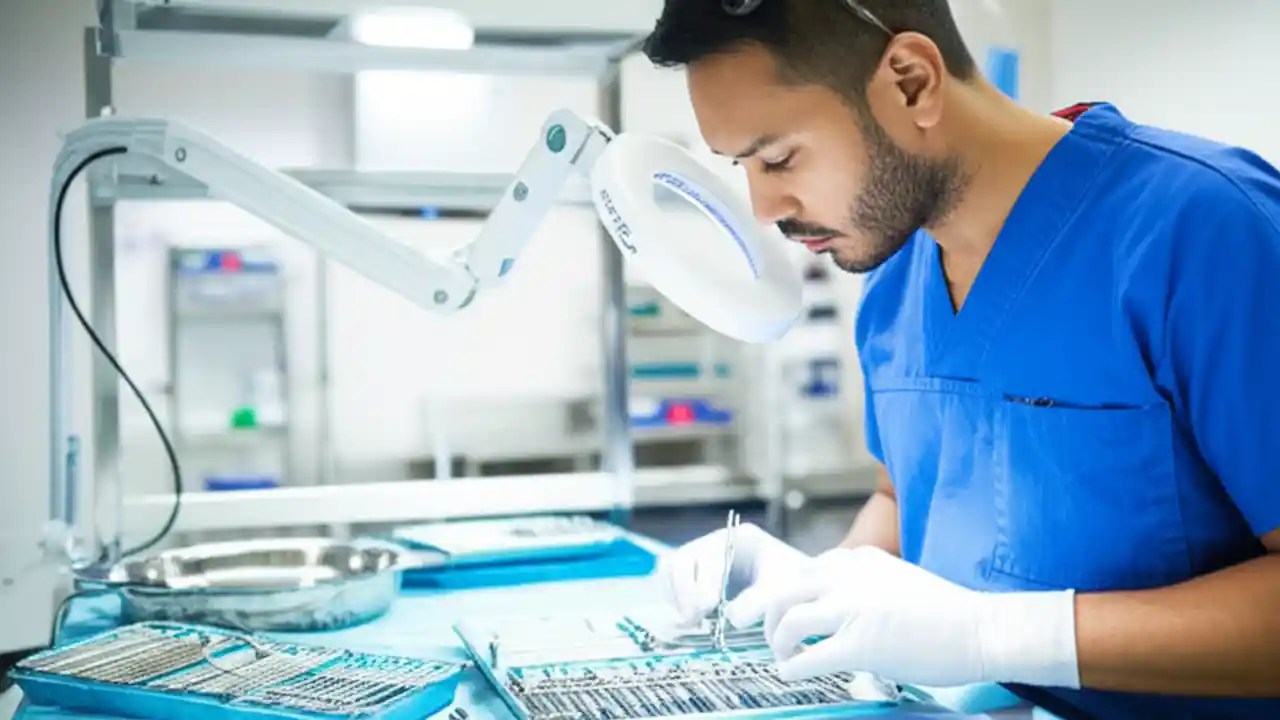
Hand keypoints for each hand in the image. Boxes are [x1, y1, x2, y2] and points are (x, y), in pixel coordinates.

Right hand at [657, 523, 810, 625]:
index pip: (707, 554)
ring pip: (670, 570)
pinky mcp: (695, 577)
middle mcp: (714, 543)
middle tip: (695, 618)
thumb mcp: (780, 589)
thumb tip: (732, 618)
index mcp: (737, 538)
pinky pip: (671, 584)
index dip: (703, 582)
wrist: (800, 587)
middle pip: (681, 560)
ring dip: (677, 596)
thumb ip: (758, 601)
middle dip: (685, 591)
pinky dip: (675, 600)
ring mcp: (702, 558)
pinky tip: (691, 619)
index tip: (707, 608)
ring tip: (692, 620)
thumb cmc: (792, 583)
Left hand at [745, 546, 1079, 688]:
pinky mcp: (860, 645)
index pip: (803, 572)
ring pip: (788, 620)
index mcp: (857, 560)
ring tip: (783, 658)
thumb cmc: (947, 613)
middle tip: (766, 635)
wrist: (982, 629)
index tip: (778, 611)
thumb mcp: (895, 580)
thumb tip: (835, 606)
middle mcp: (848, 577)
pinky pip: (809, 658)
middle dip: (766, 616)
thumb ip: (862, 586)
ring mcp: (853, 610)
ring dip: (777, 643)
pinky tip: (791, 675)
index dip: (784, 595)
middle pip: (782, 591)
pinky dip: (792, 668)